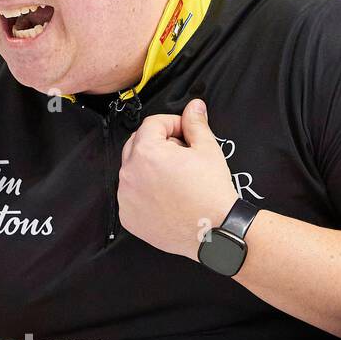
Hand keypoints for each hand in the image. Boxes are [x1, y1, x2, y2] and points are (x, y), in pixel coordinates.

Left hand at [117, 98, 235, 258]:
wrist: (214, 232)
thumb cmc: (211, 193)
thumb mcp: (207, 149)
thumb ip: (195, 124)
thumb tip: (194, 107)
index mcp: (146, 153)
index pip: (152, 124)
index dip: (172, 124)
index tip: (185, 134)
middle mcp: (129, 175)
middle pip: (137, 145)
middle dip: (158, 144)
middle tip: (181, 156)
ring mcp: (126, 198)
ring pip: (133, 171)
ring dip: (150, 169)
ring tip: (176, 179)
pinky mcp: (128, 218)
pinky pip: (131, 196)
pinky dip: (144, 193)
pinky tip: (167, 197)